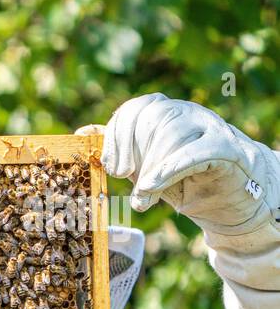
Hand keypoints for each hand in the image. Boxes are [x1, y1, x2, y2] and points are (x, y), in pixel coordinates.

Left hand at [79, 94, 278, 234]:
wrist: (225, 198)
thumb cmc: (181, 179)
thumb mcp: (142, 167)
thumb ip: (117, 151)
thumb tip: (82, 132)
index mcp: (163, 112)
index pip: (134, 109)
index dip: (116, 137)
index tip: (111, 166)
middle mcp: (185, 111)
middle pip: (152, 117)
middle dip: (131, 150)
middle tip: (124, 178)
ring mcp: (208, 125)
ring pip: (171, 134)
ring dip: (150, 168)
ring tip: (144, 196)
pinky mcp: (225, 146)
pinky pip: (194, 150)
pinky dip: (168, 168)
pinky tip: (152, 186)